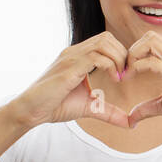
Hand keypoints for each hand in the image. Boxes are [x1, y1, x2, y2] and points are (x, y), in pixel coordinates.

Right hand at [6, 31, 132, 130]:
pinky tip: (114, 80)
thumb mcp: (90, 107)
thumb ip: (110, 112)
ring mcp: (71, 58)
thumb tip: (131, 123)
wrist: (30, 111)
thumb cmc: (56, 106)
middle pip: (107, 37)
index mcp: (78, 56)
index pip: (105, 41)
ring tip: (120, 77)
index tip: (125, 74)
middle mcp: (74, 52)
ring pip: (103, 43)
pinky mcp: (69, 68)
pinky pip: (96, 57)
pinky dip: (111, 65)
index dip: (121, 54)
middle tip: (126, 75)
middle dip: (123, 54)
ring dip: (118, 58)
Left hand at [119, 30, 161, 134]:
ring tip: (128, 73)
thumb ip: (148, 107)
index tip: (127, 72)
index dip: (136, 53)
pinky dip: (137, 67)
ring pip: (150, 41)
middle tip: (125, 71)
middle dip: (132, 50)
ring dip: (133, 55)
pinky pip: (152, 61)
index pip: (153, 41)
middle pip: (149, 36)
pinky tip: (132, 78)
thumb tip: (131, 118)